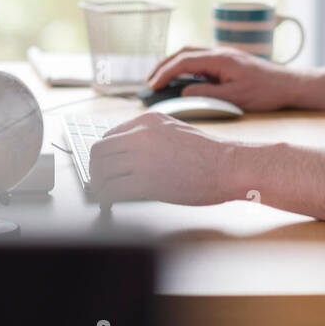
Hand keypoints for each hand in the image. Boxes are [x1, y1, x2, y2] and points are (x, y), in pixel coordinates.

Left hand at [88, 111, 236, 204]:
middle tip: (99, 183)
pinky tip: (111, 204)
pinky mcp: (145, 181)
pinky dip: (106, 199)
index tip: (106, 168)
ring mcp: (142, 157)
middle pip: (98, 152)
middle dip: (95, 170)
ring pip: (101, 171)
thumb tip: (130, 156)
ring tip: (104, 196)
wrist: (229, 166)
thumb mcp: (175, 131)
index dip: (104, 156)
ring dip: (98, 186)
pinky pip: (112, 190)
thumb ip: (150, 138)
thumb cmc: (209, 154)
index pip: (109, 136)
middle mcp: (140, 134)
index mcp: (147, 121)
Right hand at [146, 46, 306, 111]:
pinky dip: (187, 65)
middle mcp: (221, 51)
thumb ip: (207, 95)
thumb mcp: (235, 98)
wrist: (290, 84)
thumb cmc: (266, 92)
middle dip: (164, 64)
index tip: (152, 84)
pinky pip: (202, 58)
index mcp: (220, 59)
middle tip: (149, 80)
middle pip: (184, 51)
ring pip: (192, 52)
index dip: (165, 72)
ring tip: (161, 78)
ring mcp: (225, 54)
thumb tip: (184, 93)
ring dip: (174, 63)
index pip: (184, 61)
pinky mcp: (229, 60)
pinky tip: (184, 77)